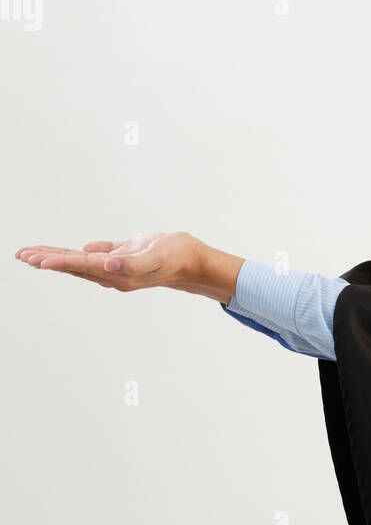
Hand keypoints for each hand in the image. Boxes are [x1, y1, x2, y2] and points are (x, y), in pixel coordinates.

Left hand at [15, 231, 202, 292]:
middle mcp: (113, 274)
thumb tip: (108, 265)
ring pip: (79, 262)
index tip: (37, 260)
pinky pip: (95, 255)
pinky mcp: (123, 258)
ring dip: (56, 257)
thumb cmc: (178, 256)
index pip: (81, 265)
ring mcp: (117, 267)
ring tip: (33, 255)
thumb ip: (132, 262)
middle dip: (46, 260)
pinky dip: (78, 253)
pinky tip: (72, 250)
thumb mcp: (157, 256)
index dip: (58, 262)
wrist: (195, 261)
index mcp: (119, 274)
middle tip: (21, 255)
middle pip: (73, 266)